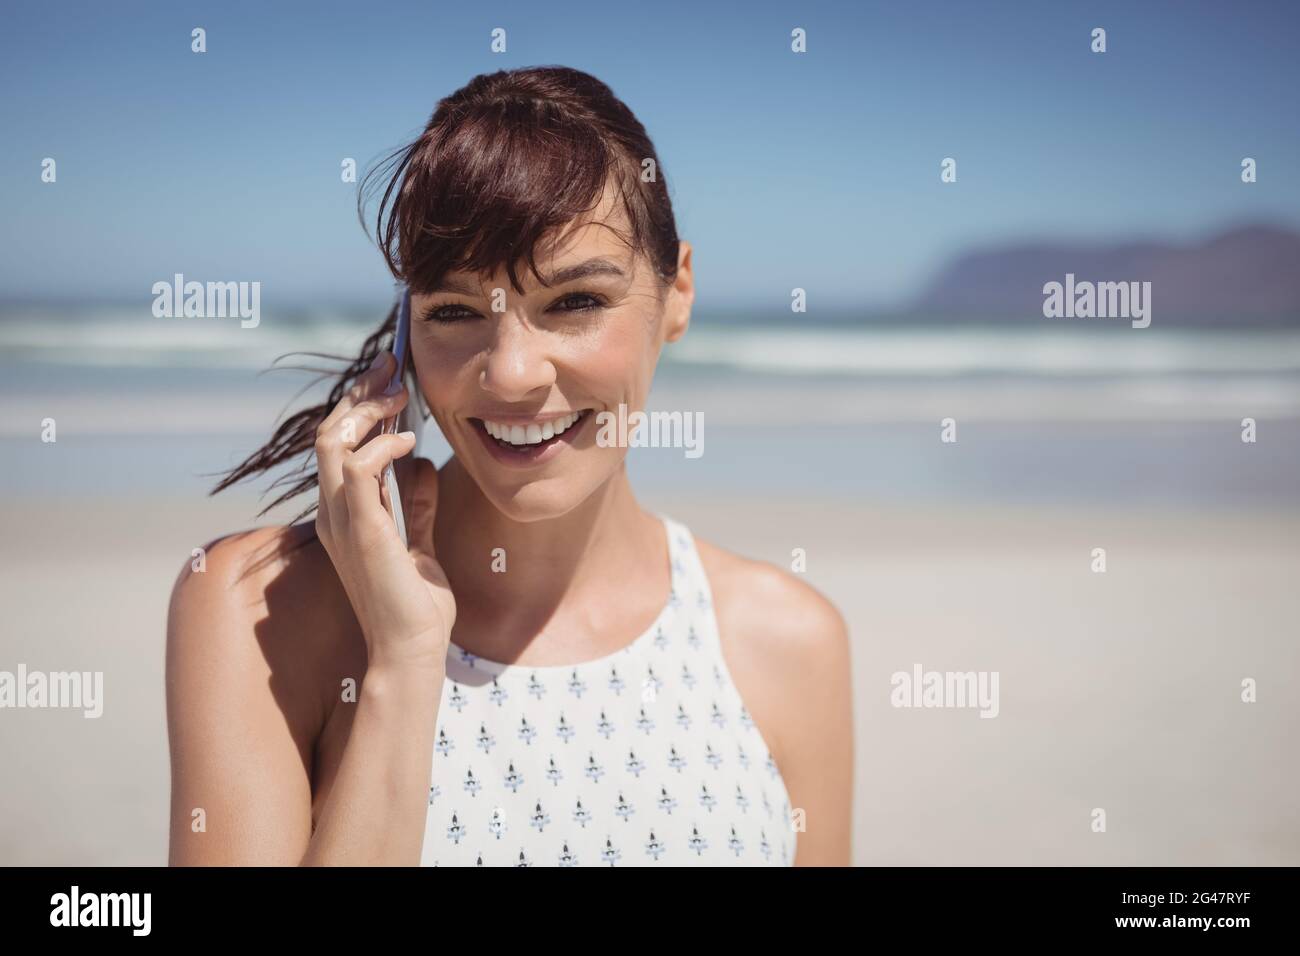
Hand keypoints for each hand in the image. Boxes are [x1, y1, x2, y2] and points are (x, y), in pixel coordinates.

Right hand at [313, 351, 454, 669]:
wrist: (414, 649)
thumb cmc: (416, 605)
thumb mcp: (418, 541)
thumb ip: (414, 504)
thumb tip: (418, 463)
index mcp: (344, 514)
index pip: (338, 444)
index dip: (359, 405)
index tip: (390, 376)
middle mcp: (333, 513)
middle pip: (329, 432)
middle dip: (360, 393)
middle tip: (393, 368)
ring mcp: (342, 521)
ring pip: (332, 441)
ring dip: (366, 411)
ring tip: (400, 398)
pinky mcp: (362, 530)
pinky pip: (358, 468)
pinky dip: (382, 445)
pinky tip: (409, 441)